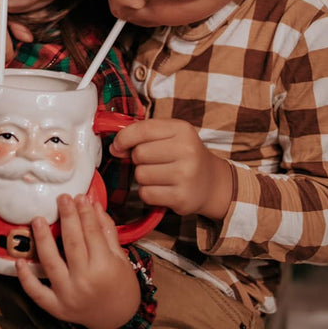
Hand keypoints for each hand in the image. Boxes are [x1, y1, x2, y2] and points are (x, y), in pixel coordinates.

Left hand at [16, 195, 140, 328]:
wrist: (117, 319)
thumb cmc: (121, 283)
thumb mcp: (120, 257)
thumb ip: (106, 230)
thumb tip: (93, 203)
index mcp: (105, 267)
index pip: (92, 233)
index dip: (85, 213)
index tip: (79, 196)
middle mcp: (85, 281)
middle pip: (72, 243)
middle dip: (67, 218)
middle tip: (61, 198)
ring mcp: (68, 296)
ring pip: (52, 263)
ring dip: (43, 240)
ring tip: (37, 219)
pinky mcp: (56, 308)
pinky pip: (37, 293)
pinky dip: (26, 279)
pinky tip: (19, 261)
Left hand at [111, 119, 232, 219]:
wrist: (212, 183)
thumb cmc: (184, 156)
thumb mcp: (170, 135)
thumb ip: (142, 135)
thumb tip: (115, 148)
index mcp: (182, 130)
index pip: (142, 130)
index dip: (124, 138)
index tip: (118, 145)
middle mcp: (187, 151)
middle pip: (139, 154)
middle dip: (138, 159)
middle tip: (152, 162)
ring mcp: (185, 176)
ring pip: (140, 175)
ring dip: (143, 177)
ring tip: (159, 175)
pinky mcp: (181, 198)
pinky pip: (146, 194)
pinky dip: (148, 192)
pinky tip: (162, 188)